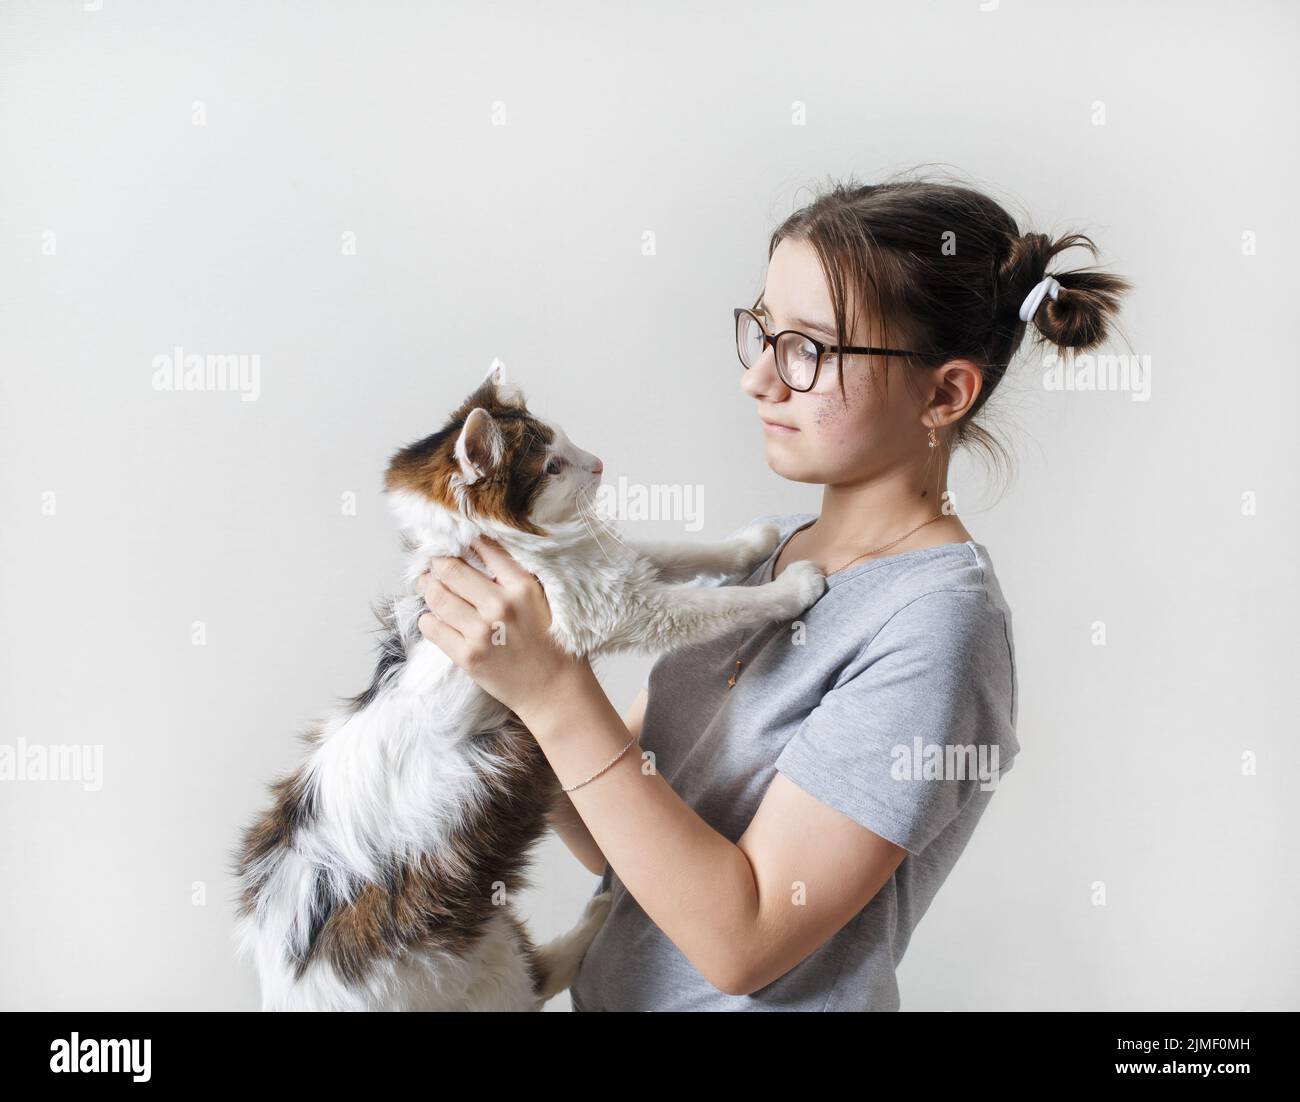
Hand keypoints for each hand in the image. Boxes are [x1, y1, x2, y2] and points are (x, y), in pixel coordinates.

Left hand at [416, 536, 588, 718]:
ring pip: (436, 596)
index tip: (455, 542)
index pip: (483, 547)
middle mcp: (500, 605)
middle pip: (449, 569)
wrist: (554, 691)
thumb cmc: (550, 644)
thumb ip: (515, 576)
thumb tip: (479, 550)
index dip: (463, 541)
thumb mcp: (542, 600)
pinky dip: (428, 619)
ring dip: (428, 588)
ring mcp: (481, 632)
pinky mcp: (467, 655)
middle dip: (436, 564)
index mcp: (522, 586)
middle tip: (434, 564)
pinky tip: (435, 618)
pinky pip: (431, 627)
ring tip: (429, 586)